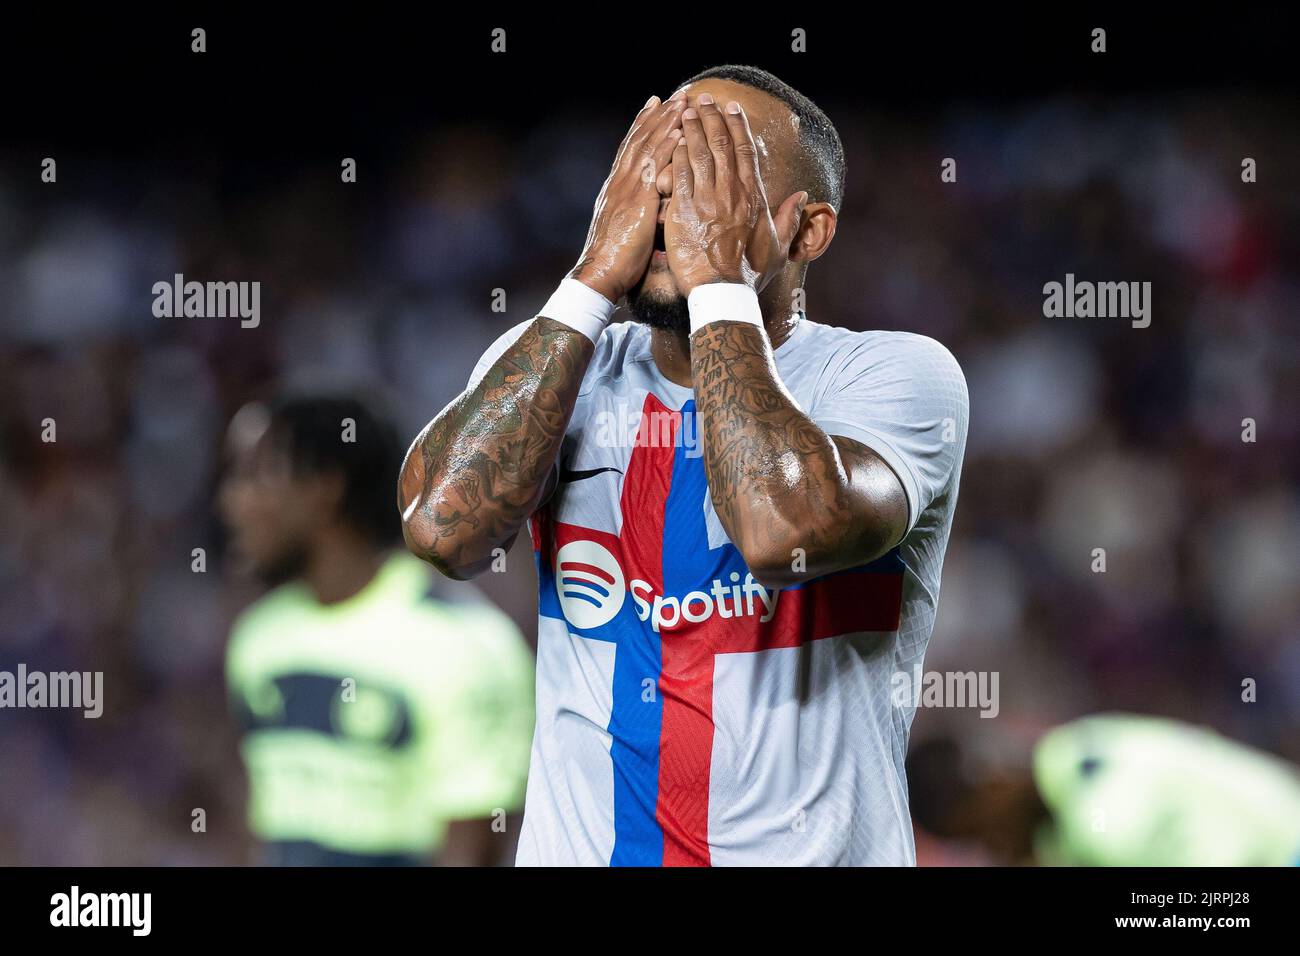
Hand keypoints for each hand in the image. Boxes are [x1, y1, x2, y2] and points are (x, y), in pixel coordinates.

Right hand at [571, 94, 684, 302]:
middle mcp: (619, 183)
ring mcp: (626, 189)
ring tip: (681, 103)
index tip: (654, 106)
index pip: (630, 149)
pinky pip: (653, 169)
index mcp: (616, 188)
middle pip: (638, 141)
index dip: (642, 126)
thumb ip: (636, 211)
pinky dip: (665, 149)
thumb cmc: (614, 259)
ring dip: (665, 124)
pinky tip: (679, 134)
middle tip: (672, 95)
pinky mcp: (636, 201)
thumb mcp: (626, 228)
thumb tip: (650, 206)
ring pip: (646, 148)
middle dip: (656, 117)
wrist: (600, 273)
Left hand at [664, 94, 806, 296]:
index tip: (731, 109)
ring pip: (700, 153)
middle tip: (704, 99)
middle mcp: (732, 193)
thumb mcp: (778, 246)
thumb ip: (790, 218)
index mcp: (754, 197)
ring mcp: (708, 199)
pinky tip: (669, 139)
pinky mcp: (685, 209)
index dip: (738, 127)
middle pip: (722, 145)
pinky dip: (676, 154)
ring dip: (692, 129)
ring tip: (684, 111)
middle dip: (712, 118)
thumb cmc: (750, 274)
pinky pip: (680, 174)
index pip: (746, 153)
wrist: (724, 291)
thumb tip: (802, 197)